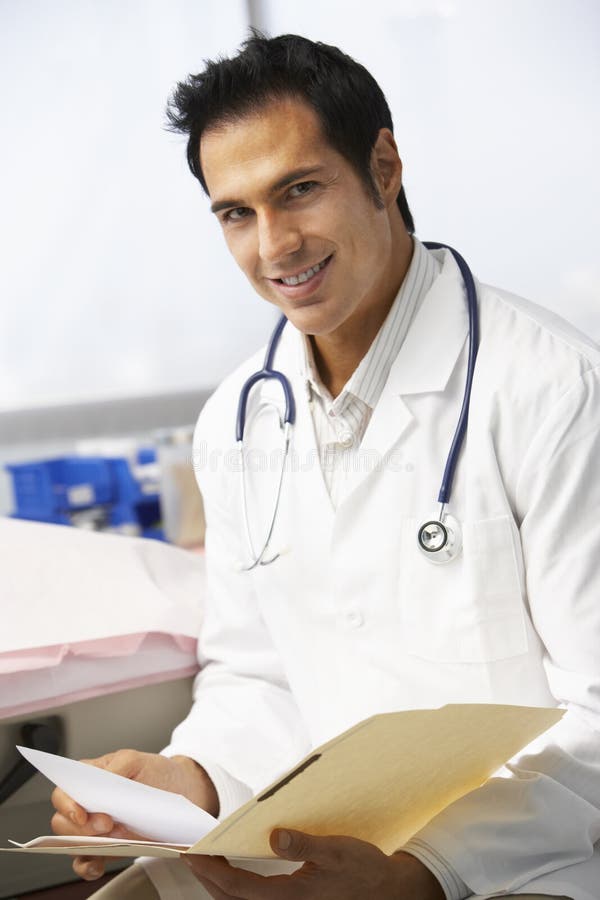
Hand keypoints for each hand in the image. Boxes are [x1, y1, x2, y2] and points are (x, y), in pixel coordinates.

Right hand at [50, 749, 217, 880]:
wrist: (181, 791)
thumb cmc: (156, 772)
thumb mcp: (138, 760)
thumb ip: (118, 766)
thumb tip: (100, 784)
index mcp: (89, 779)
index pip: (63, 792)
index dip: (67, 804)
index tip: (81, 814)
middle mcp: (87, 805)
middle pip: (62, 822)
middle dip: (81, 828)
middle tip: (108, 824)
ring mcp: (94, 828)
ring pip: (72, 844)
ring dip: (86, 846)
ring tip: (110, 841)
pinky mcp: (105, 847)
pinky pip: (86, 861)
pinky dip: (88, 866)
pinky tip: (98, 865)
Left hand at [183, 829, 444, 898]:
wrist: (389, 892)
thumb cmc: (363, 871)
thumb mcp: (336, 850)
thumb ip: (303, 845)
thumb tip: (273, 836)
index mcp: (289, 897)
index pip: (236, 887)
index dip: (211, 870)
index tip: (193, 853)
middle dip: (208, 879)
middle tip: (192, 856)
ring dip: (221, 887)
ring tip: (209, 863)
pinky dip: (238, 891)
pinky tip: (238, 874)